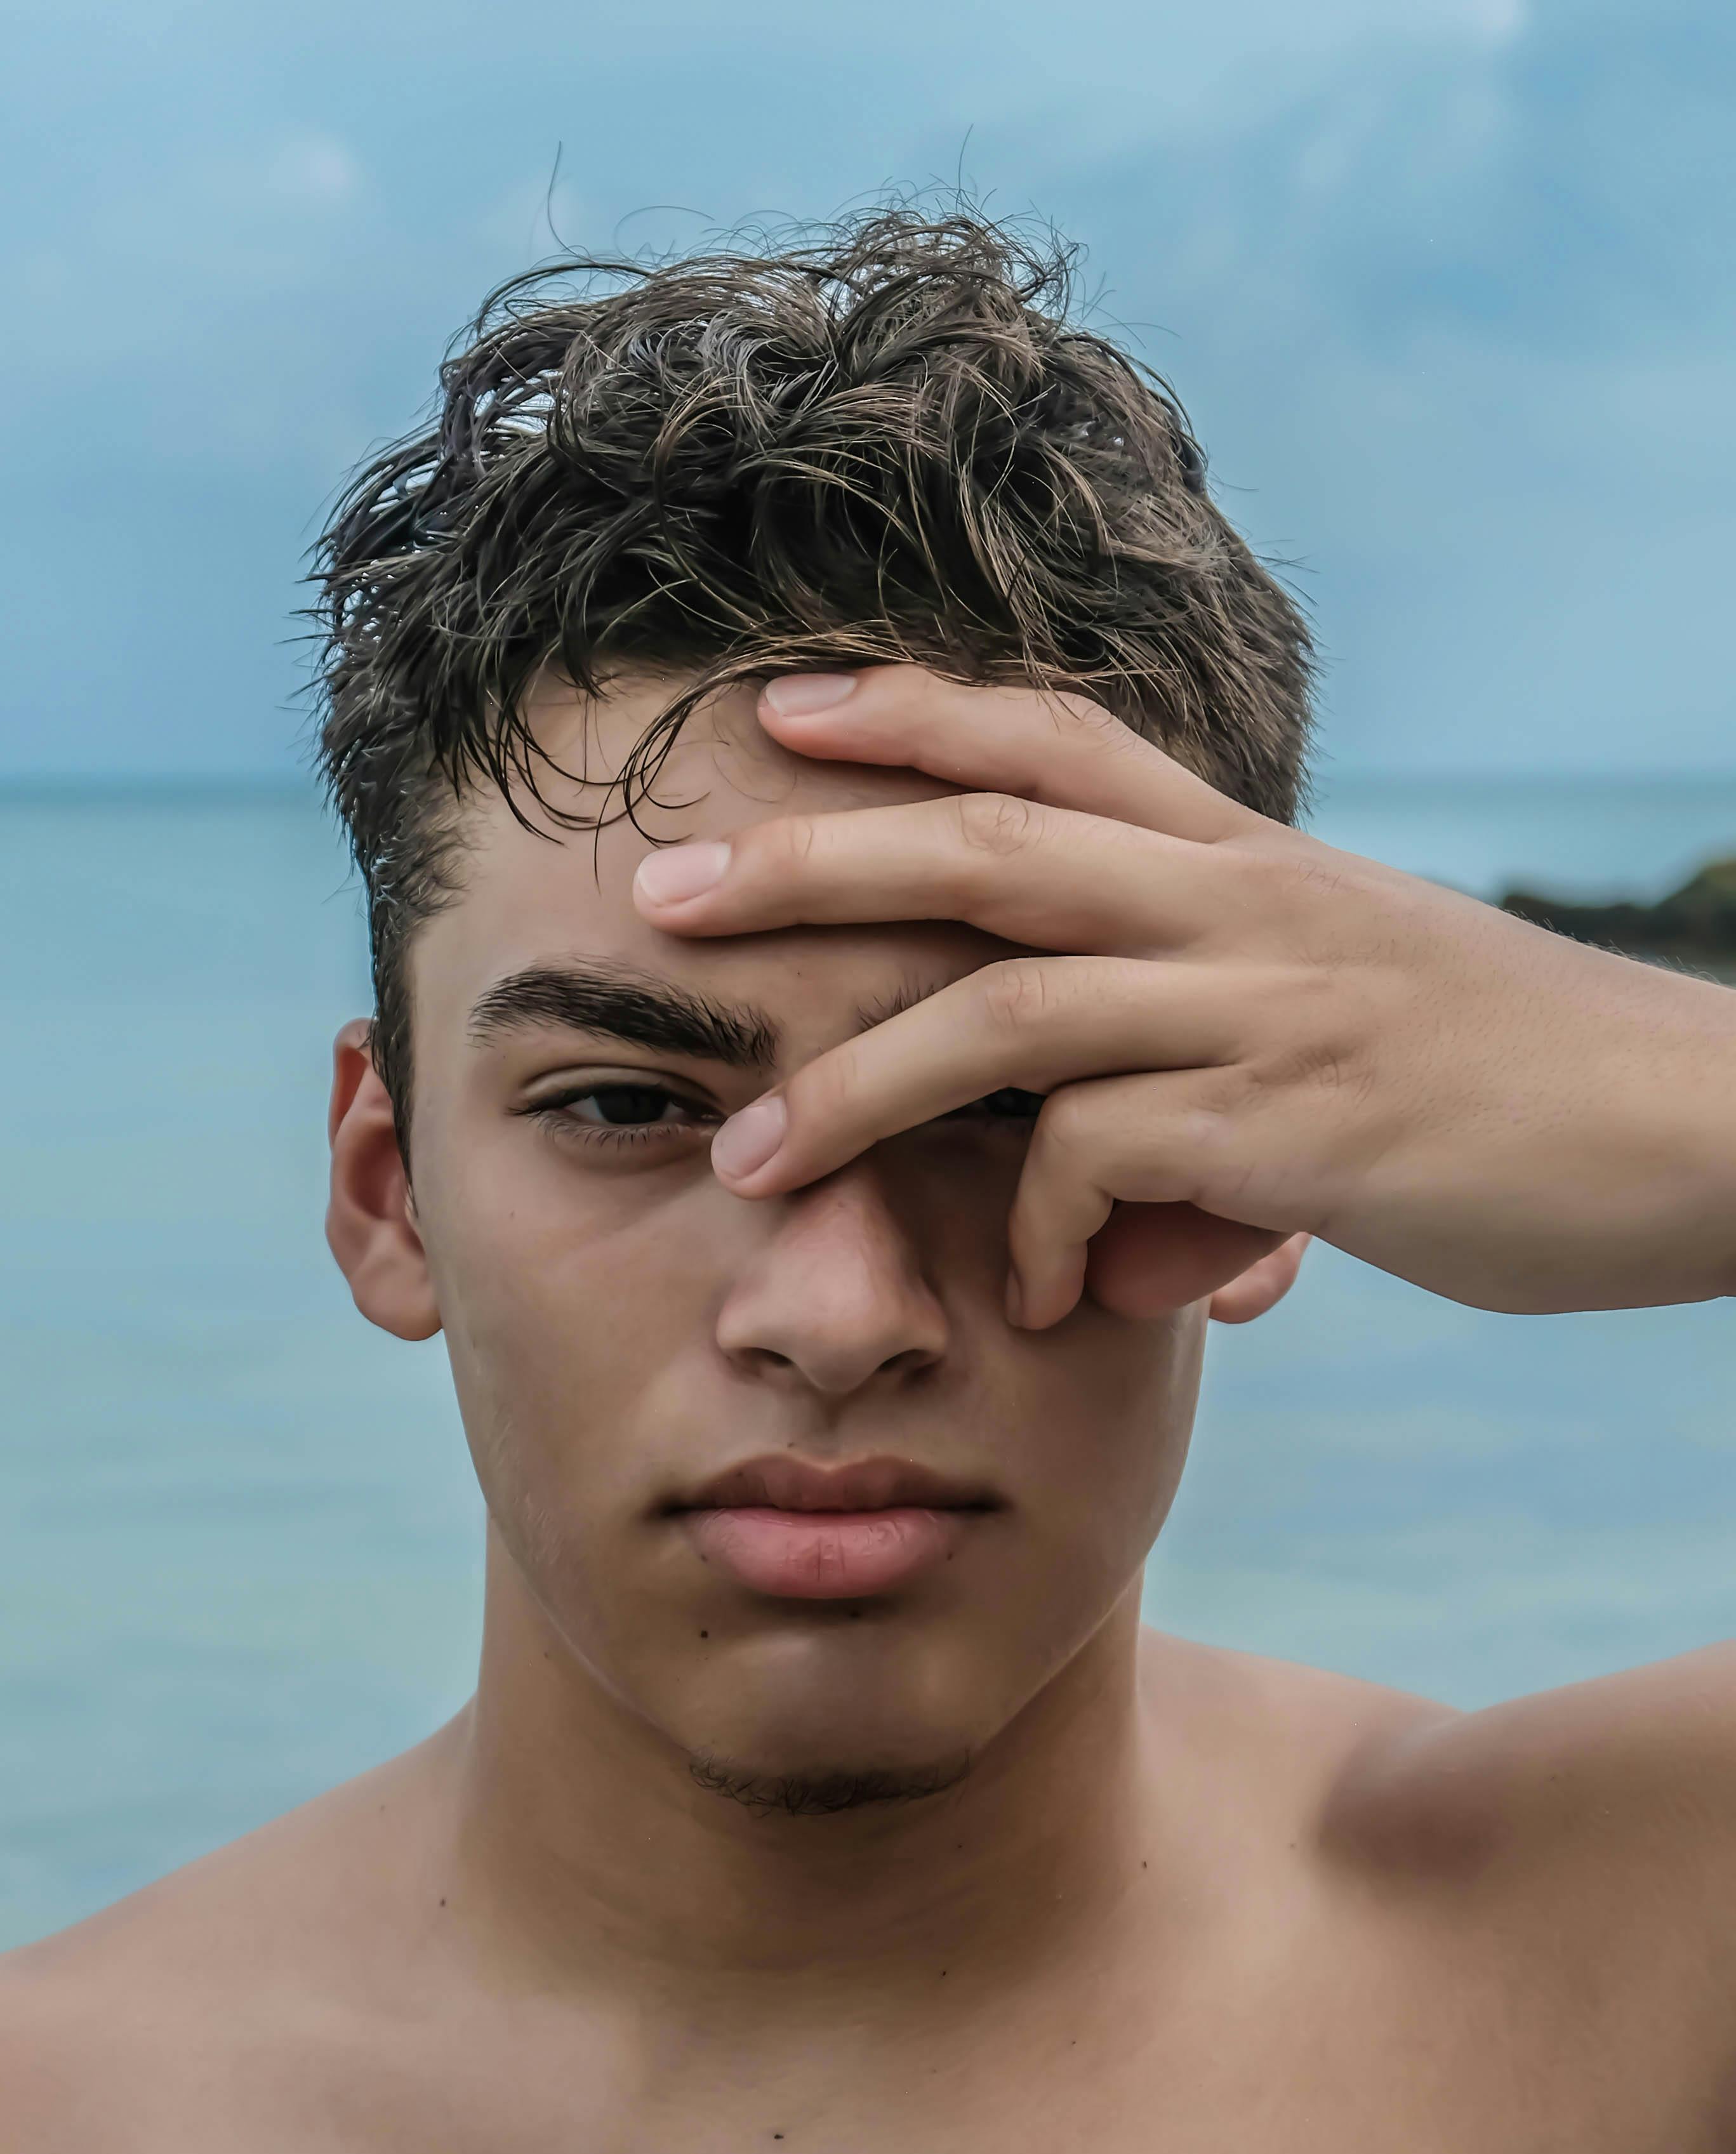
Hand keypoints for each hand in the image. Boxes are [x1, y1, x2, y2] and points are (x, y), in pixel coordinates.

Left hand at [632, 667, 1735, 1326]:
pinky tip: (1042, 1303)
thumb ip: (1203, 1083)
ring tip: (747, 1155)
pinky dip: (1042, 1232)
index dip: (911, 713)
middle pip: (985, 843)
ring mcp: (1273, 1006)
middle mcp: (1246, 904)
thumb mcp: (1353, 1036)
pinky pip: (1106, 1160)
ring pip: (1010, 1007)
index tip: (782, 709)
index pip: (1055, 741)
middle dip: (810, 859)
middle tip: (663, 893)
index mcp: (1254, 861)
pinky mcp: (1303, 1128)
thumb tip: (1088, 1207)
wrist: (1707, 1131)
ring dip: (860, 1085)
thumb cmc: (1520, 1093)